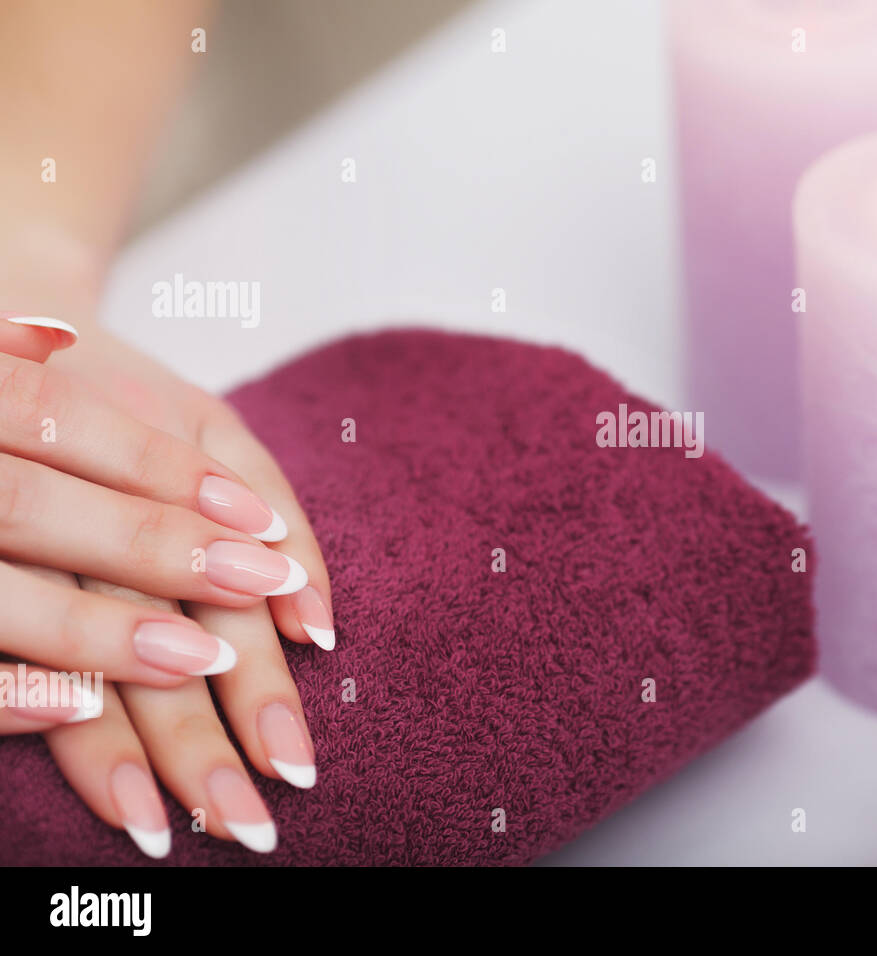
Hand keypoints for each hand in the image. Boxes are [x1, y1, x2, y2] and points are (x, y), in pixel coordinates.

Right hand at [1, 319, 334, 855]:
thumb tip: (319, 625)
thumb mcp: (211, 427)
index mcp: (144, 471)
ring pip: (61, 661)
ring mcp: (4, 545)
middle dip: (196, 739)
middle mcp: (65, 510)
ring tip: (169, 828)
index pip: (215, 594)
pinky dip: (27, 714)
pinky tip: (84, 781)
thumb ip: (273, 507)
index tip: (291, 752)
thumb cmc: (122, 395)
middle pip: (142, 645)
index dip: (254, 674)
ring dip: (116, 755)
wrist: (3, 338)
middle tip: (252, 818)